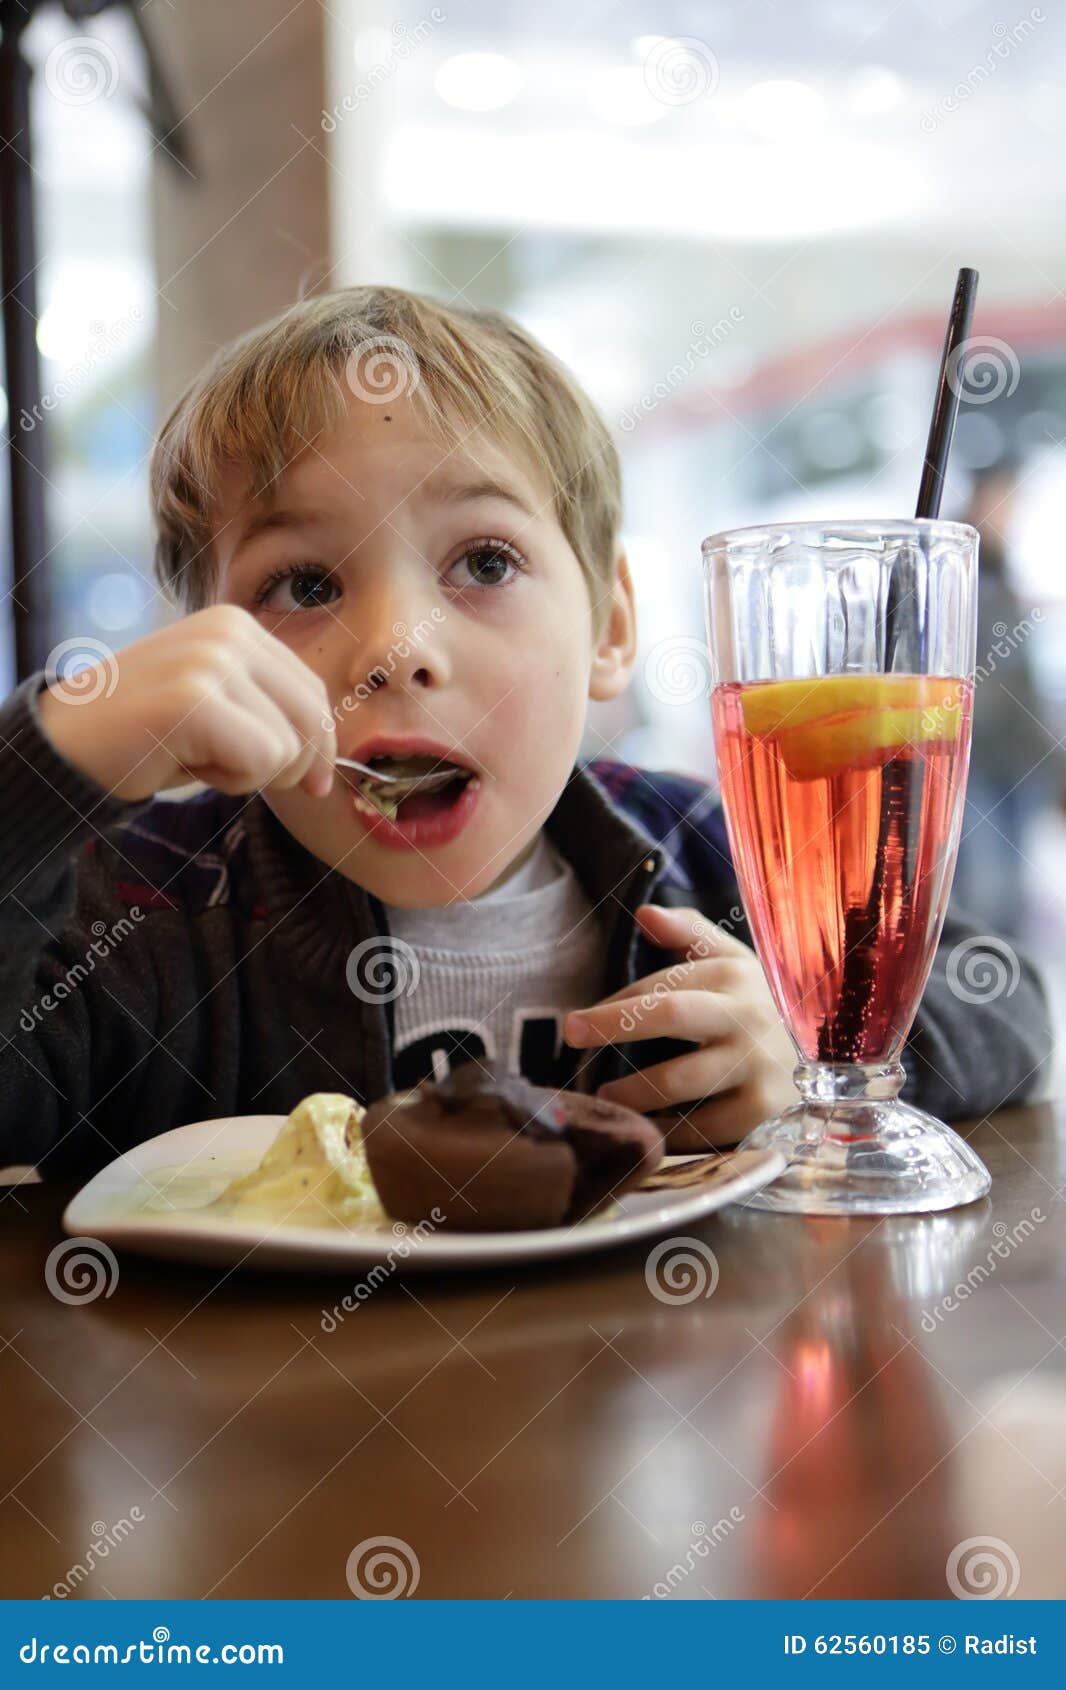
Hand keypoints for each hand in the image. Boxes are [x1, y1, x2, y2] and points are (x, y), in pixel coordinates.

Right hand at [36, 605, 336, 802]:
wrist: (65, 745)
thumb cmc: (144, 737)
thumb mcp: (216, 708)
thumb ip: (268, 713)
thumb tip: (327, 767)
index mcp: (237, 626)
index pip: (313, 691)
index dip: (321, 746)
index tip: (312, 783)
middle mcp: (229, 632)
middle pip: (313, 717)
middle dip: (292, 767)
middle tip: (238, 775)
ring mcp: (211, 660)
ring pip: (289, 746)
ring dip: (249, 775)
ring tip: (196, 757)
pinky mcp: (195, 697)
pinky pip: (262, 760)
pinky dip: (231, 781)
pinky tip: (187, 763)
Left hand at [563, 904, 797, 1149]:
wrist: (833, 1062)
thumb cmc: (764, 1008)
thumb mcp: (735, 964)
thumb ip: (690, 934)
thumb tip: (645, 912)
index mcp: (736, 976)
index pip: (663, 984)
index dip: (616, 1003)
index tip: (577, 1022)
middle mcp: (748, 1016)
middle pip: (670, 1014)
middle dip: (614, 1023)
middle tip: (571, 1035)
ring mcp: (758, 1067)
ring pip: (680, 1079)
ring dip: (632, 1091)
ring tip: (604, 1098)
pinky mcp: (763, 1113)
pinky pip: (703, 1128)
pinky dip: (667, 1133)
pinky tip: (643, 1134)